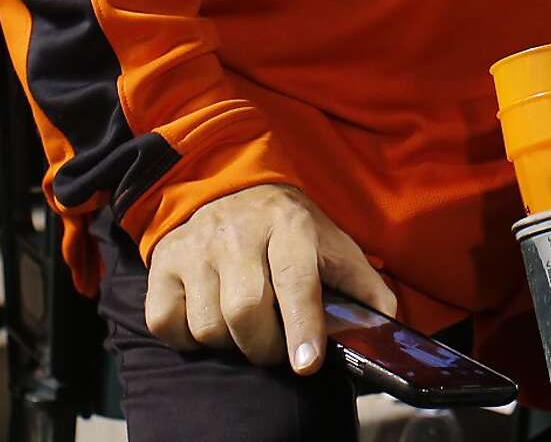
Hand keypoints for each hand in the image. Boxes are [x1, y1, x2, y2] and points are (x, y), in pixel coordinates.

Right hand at [145, 183, 397, 373]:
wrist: (231, 187)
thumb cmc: (290, 231)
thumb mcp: (333, 245)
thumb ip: (364, 287)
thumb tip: (387, 329)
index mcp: (290, 225)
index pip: (295, 279)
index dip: (302, 325)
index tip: (306, 363)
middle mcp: (239, 232)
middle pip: (246, 310)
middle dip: (265, 346)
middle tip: (275, 347)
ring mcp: (196, 247)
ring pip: (208, 325)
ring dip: (228, 342)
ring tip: (242, 326)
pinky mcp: (163, 263)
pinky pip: (166, 322)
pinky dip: (187, 336)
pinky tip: (207, 317)